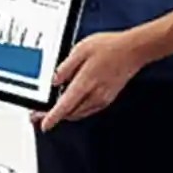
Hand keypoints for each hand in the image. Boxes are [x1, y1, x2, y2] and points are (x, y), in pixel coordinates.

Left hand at [32, 29, 150, 131]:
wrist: (133, 50)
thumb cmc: (109, 47)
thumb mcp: (81, 49)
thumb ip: (66, 67)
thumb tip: (54, 80)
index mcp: (85, 83)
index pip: (65, 106)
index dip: (53, 117)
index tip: (44, 125)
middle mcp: (95, 95)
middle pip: (70, 113)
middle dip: (55, 116)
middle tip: (40, 114)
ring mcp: (102, 98)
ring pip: (79, 113)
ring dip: (66, 113)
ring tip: (53, 109)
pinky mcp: (107, 98)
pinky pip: (88, 109)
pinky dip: (76, 109)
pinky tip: (71, 102)